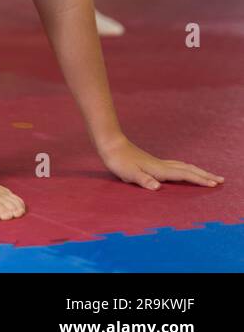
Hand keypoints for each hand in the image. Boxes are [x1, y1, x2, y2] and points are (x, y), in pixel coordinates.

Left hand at [98, 135, 223, 190]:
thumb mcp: (129, 174)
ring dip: (197, 171)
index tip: (214, 184)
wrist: (110, 144)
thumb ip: (143, 180)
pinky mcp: (152, 161)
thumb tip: (157, 187)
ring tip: (207, 175)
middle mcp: (162, 165)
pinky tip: (184, 170)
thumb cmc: (119, 161)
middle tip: (221, 179)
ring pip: (183, 166)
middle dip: (205, 175)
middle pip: (188, 169)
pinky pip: (176, 165)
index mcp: (159, 170)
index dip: (199, 180)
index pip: (185, 175)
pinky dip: (186, 168)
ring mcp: (157, 162)